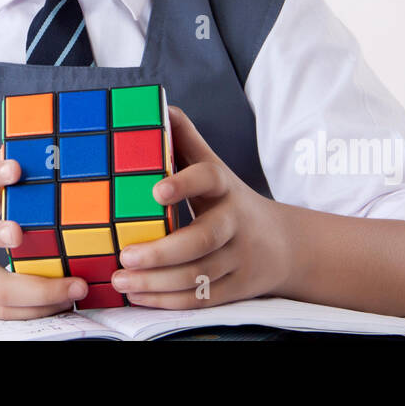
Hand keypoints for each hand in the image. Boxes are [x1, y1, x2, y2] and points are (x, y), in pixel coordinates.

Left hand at [110, 105, 296, 308]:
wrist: (284, 244)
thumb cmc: (230, 199)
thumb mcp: (214, 166)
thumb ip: (187, 140)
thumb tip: (160, 104)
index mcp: (224, 186)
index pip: (208, 178)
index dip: (184, 183)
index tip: (155, 191)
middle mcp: (235, 221)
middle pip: (203, 239)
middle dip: (162, 251)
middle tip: (125, 255)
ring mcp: (239, 258)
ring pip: (199, 275)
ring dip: (157, 282)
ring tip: (121, 280)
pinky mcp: (237, 288)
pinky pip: (202, 299)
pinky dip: (169, 301)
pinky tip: (139, 296)